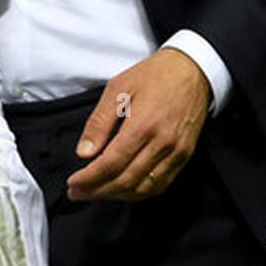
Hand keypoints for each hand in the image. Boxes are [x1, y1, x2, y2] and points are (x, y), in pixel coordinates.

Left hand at [65, 48, 209, 201]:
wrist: (192, 70)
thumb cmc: (154, 75)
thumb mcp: (118, 88)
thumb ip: (99, 122)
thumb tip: (84, 153)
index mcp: (143, 124)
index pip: (111, 163)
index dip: (89, 178)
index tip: (73, 184)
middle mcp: (162, 143)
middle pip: (126, 181)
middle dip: (98, 191)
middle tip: (77, 193)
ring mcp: (176, 152)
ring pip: (143, 188)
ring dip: (117, 196)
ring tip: (96, 192)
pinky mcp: (184, 156)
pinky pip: (161, 185)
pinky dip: (139, 192)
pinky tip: (123, 189)